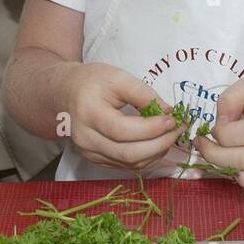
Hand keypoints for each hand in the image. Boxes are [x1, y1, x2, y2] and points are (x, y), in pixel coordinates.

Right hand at [59, 64, 184, 171]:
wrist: (65, 93)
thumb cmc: (92, 81)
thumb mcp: (118, 77)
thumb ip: (144, 94)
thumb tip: (169, 112)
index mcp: (89, 113)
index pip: (123, 130)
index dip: (152, 128)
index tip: (172, 119)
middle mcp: (85, 139)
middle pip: (128, 153)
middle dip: (160, 144)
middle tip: (178, 130)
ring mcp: (89, 153)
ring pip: (130, 163)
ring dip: (156, 152)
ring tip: (170, 135)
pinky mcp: (95, 160)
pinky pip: (126, 165)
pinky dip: (146, 157)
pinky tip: (156, 143)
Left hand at [196, 78, 243, 197]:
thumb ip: (229, 100)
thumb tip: (219, 127)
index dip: (221, 135)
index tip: (214, 131)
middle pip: (243, 160)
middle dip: (214, 156)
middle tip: (204, 148)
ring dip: (227, 169)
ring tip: (226, 155)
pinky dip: (242, 182)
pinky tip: (242, 167)